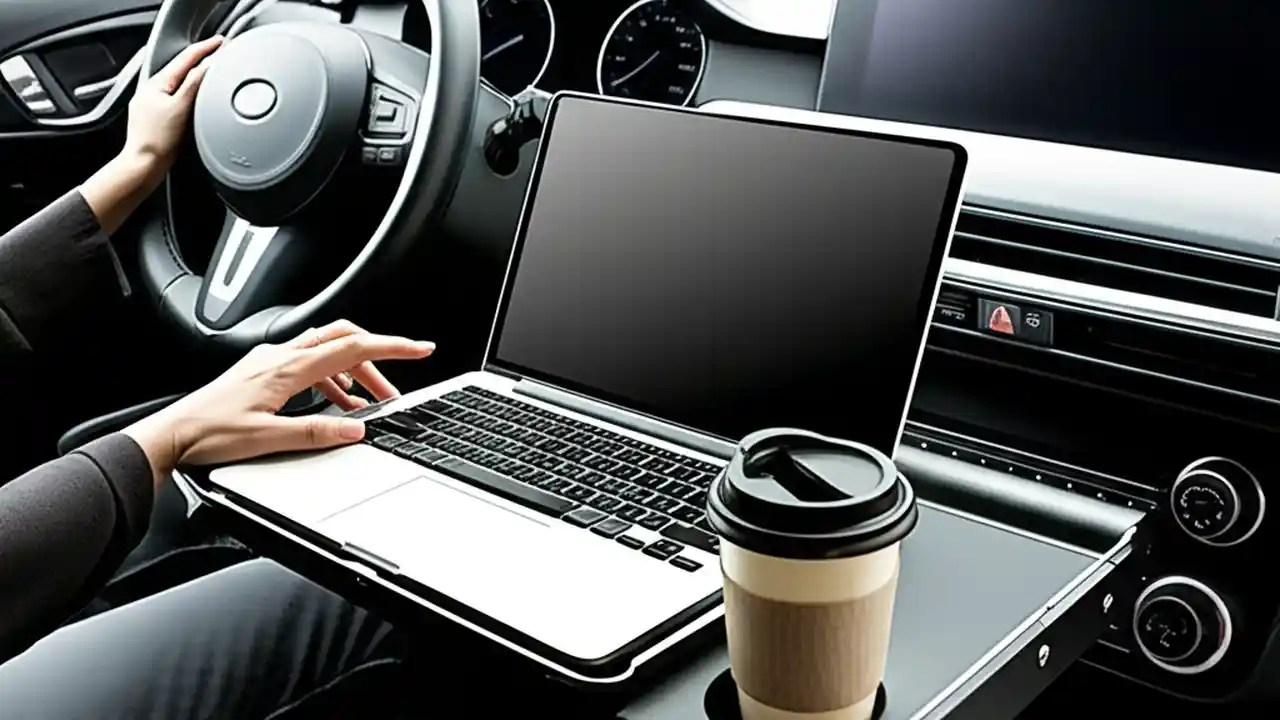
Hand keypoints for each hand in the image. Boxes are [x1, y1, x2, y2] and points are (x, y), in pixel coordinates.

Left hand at [124, 35, 223, 183]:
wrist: (144, 165)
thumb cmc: (159, 140)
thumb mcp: (180, 107)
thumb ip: (194, 83)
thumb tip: (208, 66)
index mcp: (158, 83)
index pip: (186, 58)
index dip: (205, 48)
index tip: (220, 41)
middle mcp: (153, 91)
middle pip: (182, 68)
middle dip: (202, 60)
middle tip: (220, 54)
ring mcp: (154, 104)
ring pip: (180, 83)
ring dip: (196, 76)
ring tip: (212, 73)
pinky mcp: (158, 118)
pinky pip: (177, 97)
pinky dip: (190, 92)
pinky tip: (197, 99)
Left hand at [124, 321, 435, 487]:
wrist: (171, 435)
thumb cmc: (209, 434)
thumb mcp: (268, 439)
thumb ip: (315, 432)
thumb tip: (355, 428)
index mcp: (287, 368)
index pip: (352, 349)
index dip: (391, 347)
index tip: (419, 348)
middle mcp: (280, 357)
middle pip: (343, 340)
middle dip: (378, 357)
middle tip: (398, 381)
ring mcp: (271, 362)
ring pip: (327, 351)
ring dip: (355, 371)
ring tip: (372, 399)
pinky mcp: (263, 372)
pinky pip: (309, 365)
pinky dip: (333, 379)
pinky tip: (338, 403)